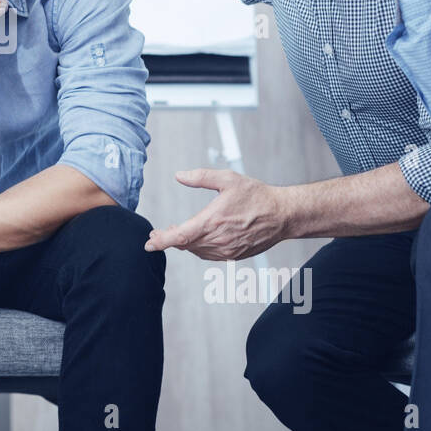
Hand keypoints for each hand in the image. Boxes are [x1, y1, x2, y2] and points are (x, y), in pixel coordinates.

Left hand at [145, 169, 289, 259]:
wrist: (282, 215)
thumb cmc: (257, 196)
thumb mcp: (228, 179)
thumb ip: (201, 177)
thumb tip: (179, 175)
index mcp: (213, 221)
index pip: (180, 236)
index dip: (161, 241)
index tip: (148, 243)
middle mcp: (218, 240)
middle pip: (184, 244)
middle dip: (168, 239)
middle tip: (157, 233)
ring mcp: (226, 250)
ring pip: (195, 251)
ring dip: (183, 243)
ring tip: (175, 233)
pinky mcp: (233, 255)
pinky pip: (208, 254)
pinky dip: (197, 248)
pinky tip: (195, 239)